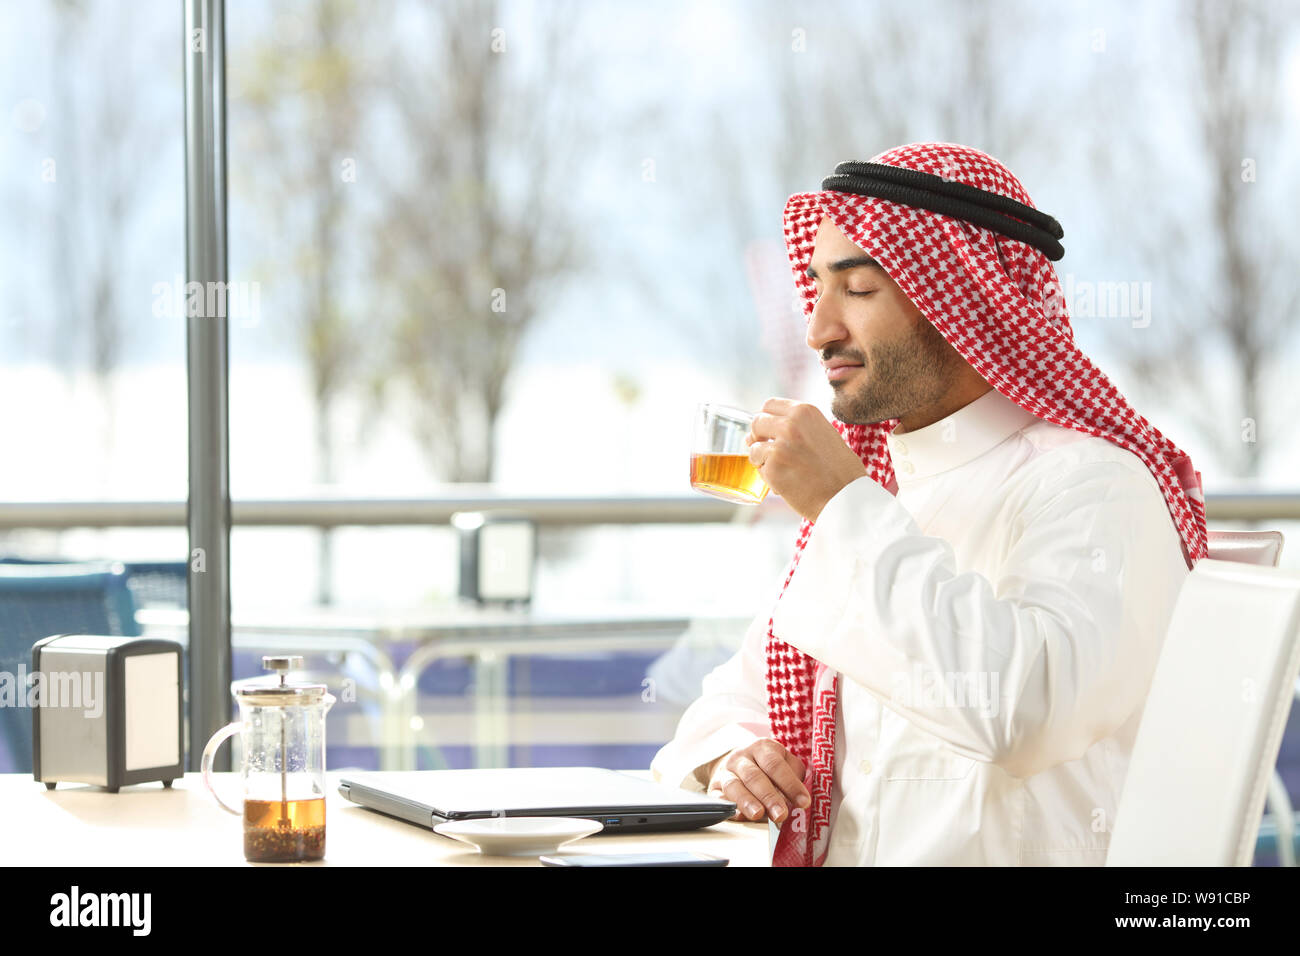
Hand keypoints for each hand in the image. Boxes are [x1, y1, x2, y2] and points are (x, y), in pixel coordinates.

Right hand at [705, 737, 810, 824]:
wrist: (737, 762)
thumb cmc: (767, 766)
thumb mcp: (784, 762)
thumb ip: (794, 776)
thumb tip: (798, 799)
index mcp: (762, 748)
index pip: (775, 764)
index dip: (790, 784)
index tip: (803, 802)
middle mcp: (741, 757)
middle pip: (754, 776)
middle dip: (769, 797)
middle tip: (781, 815)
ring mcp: (726, 772)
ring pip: (734, 785)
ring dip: (747, 801)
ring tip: (758, 815)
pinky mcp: (714, 787)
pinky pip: (718, 797)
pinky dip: (727, 807)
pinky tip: (738, 816)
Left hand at [746, 398, 866, 522]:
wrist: (848, 496)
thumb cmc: (839, 469)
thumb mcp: (822, 434)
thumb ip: (794, 428)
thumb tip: (755, 434)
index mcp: (804, 412)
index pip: (769, 405)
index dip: (766, 419)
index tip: (769, 432)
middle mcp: (790, 424)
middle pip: (757, 422)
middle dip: (758, 438)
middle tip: (770, 453)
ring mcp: (780, 446)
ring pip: (753, 448)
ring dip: (762, 461)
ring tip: (784, 471)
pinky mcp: (773, 469)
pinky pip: (759, 470)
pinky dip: (768, 478)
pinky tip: (787, 483)